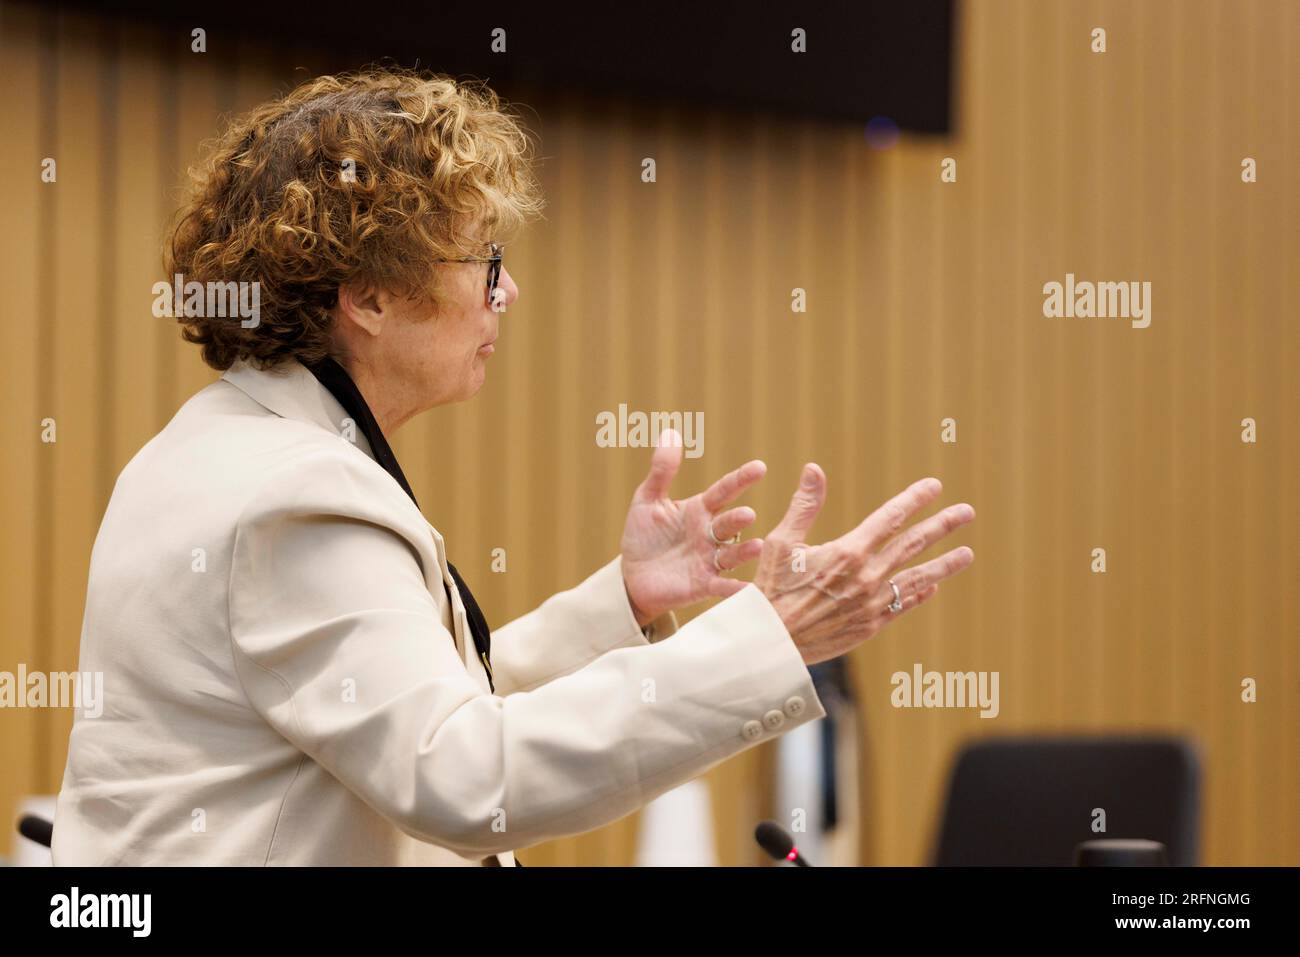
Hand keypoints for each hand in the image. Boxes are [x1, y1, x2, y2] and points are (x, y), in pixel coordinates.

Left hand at [620, 430, 766, 625]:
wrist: (632, 576)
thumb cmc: (644, 535)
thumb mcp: (648, 500)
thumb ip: (661, 470)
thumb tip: (670, 432)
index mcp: (699, 509)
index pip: (724, 490)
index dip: (741, 479)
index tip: (760, 467)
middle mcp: (709, 533)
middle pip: (728, 523)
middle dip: (738, 518)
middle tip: (747, 514)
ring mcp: (709, 560)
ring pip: (732, 553)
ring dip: (745, 551)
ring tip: (758, 546)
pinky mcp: (703, 585)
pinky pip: (722, 586)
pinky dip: (735, 589)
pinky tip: (747, 589)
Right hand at [754, 465, 974, 664]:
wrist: (771, 642)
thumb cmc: (770, 589)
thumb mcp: (781, 542)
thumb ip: (804, 505)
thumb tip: (814, 469)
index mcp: (847, 551)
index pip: (890, 518)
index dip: (914, 499)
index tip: (934, 486)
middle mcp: (866, 576)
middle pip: (913, 545)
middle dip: (942, 525)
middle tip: (967, 512)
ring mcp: (872, 603)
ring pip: (917, 578)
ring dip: (944, 564)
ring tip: (967, 554)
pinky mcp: (870, 626)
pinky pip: (903, 605)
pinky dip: (920, 593)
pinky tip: (933, 586)